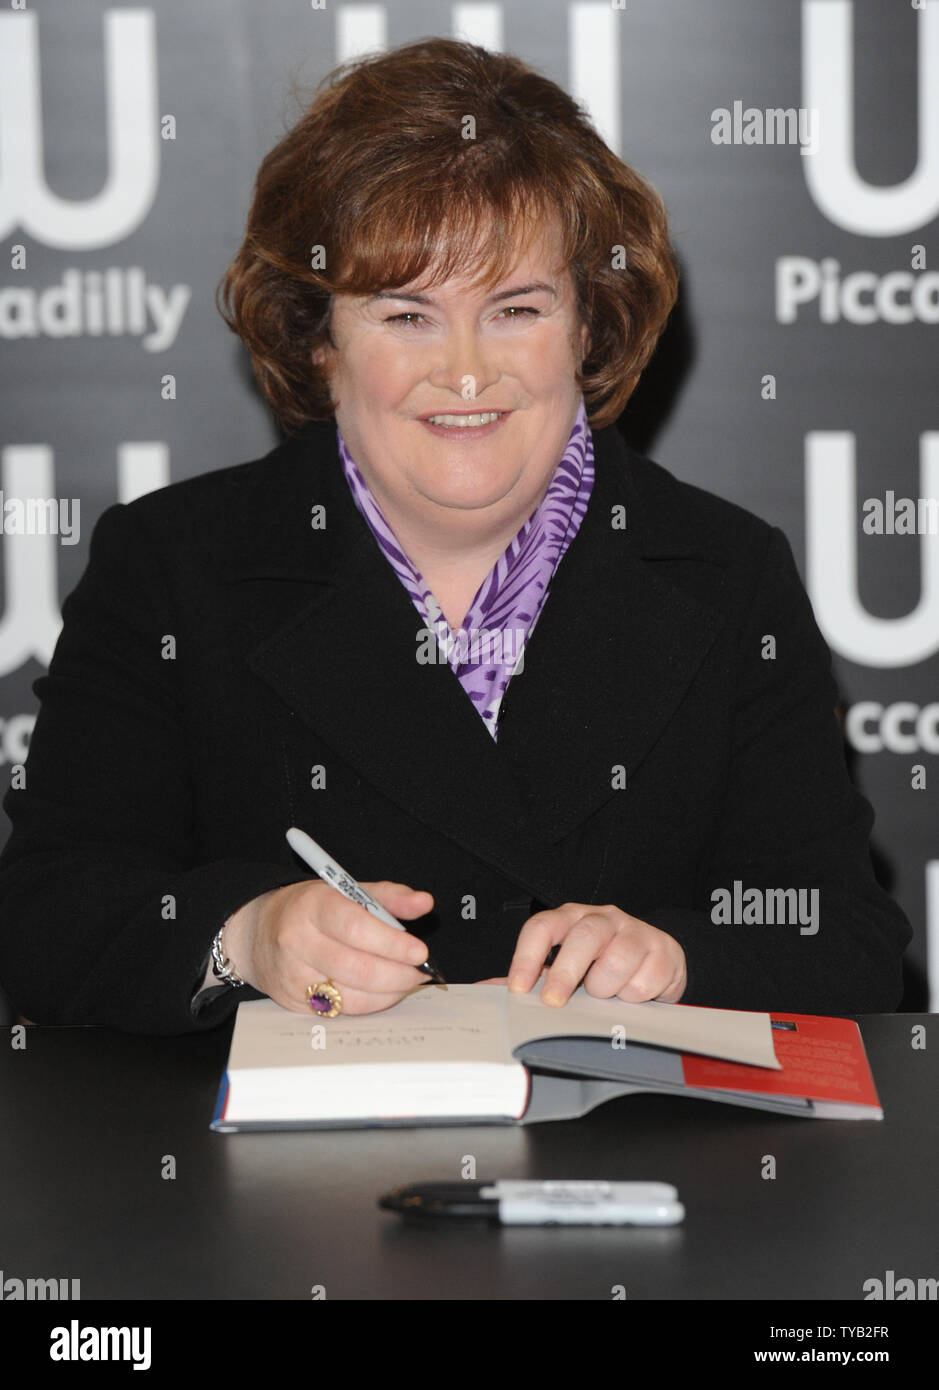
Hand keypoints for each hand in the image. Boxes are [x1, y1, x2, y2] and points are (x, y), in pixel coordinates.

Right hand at [222, 879, 434, 1015]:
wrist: (256, 933)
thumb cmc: (308, 910)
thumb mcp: (343, 891)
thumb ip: (387, 896)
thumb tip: (423, 902)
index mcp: (313, 905)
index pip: (356, 927)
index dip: (392, 943)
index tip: (420, 951)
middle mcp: (298, 940)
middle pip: (357, 967)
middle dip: (398, 974)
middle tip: (419, 971)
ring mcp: (293, 975)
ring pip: (351, 996)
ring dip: (389, 992)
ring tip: (406, 980)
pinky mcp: (294, 1001)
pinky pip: (342, 1010)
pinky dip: (371, 1003)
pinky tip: (384, 992)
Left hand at [506, 902, 686, 1005]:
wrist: (657, 959)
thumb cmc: (602, 963)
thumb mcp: (564, 967)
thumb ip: (529, 977)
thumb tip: (485, 990)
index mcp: (571, 919)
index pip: (542, 927)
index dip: (526, 956)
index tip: (517, 988)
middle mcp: (602, 918)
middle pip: (583, 936)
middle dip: (565, 973)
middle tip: (554, 1002)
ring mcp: (635, 931)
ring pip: (617, 959)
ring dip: (606, 987)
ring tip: (605, 994)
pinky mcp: (664, 950)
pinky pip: (646, 979)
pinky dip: (636, 995)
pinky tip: (633, 993)